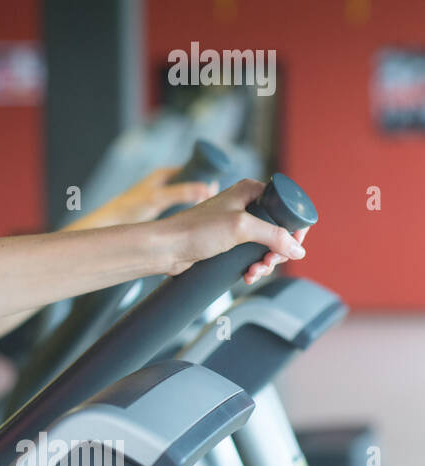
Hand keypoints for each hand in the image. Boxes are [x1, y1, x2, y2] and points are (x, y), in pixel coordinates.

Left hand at [87, 167, 218, 227]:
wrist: (112, 224)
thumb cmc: (130, 207)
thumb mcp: (158, 198)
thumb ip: (181, 193)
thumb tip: (207, 189)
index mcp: (167, 173)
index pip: (196, 169)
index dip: (209, 176)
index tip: (221, 189)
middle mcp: (168, 183)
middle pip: (197, 184)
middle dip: (208, 193)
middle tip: (221, 205)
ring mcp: (167, 197)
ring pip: (192, 198)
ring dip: (202, 205)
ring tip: (214, 215)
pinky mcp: (166, 211)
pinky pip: (186, 209)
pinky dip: (194, 214)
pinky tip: (201, 224)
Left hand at [161, 179, 308, 280]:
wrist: (166, 248)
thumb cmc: (196, 230)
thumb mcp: (240, 227)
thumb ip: (273, 235)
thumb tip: (299, 250)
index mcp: (250, 190)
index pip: (287, 206)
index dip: (295, 229)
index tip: (293, 247)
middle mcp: (244, 204)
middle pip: (279, 229)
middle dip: (277, 251)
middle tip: (268, 262)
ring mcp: (236, 223)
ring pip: (265, 245)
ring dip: (265, 262)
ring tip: (254, 272)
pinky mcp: (227, 241)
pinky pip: (250, 254)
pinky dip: (254, 266)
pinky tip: (248, 275)